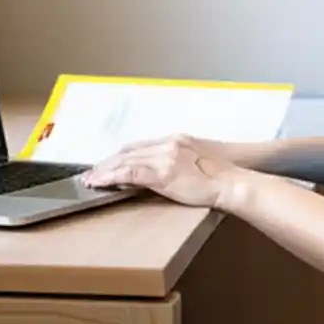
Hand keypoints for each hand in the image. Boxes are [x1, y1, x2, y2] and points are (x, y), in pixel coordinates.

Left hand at [81, 134, 240, 208]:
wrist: (232, 183)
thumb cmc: (220, 178)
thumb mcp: (195, 162)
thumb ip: (174, 163)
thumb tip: (158, 174)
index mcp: (175, 140)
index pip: (139, 146)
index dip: (120, 156)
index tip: (108, 164)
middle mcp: (167, 144)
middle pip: (128, 151)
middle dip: (108, 163)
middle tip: (91, 173)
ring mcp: (165, 157)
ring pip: (125, 161)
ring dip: (105, 171)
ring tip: (91, 180)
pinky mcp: (163, 173)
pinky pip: (130, 173)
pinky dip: (112, 177)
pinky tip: (100, 182)